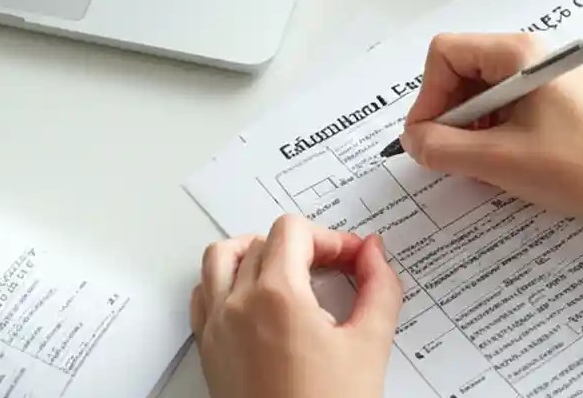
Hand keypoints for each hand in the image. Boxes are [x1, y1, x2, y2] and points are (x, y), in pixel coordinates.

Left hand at [190, 216, 402, 397]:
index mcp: (277, 295)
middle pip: (263, 241)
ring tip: (289, 273)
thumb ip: (379, 287)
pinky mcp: (208, 350)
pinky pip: (203, 295)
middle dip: (303, 247)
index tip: (352, 260)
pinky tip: (255, 300)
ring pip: (221, 259)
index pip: (294, 231)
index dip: (330, 238)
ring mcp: (216, 327)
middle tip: (335, 271)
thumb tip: (373, 252)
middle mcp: (237, 304)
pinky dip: (225, 283)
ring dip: (254, 253)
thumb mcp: (370, 344)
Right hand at [401, 33, 582, 219]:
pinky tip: (508, 165)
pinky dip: (496, 135)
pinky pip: (508, 108)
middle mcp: (531, 55)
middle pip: (462, 71)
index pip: (446, 54)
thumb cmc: (579, 167)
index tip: (429, 140)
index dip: (428, 97)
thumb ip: (444, 148)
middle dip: (450, 116)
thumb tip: (413, 140)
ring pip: (483, 94)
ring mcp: (546, 77)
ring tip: (486, 166)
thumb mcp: (499, 160)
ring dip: (472, 130)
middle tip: (454, 157)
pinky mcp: (557, 100)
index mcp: (518, 55)